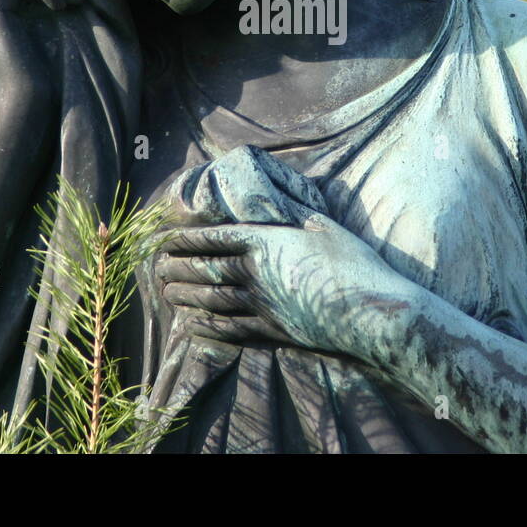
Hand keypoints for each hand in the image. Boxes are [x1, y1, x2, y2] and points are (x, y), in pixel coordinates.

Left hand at [156, 214, 412, 358]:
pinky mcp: (272, 331)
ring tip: (166, 293)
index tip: (163, 240)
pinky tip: (192, 325)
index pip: (212, 238)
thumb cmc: (353, 262)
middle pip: (203, 269)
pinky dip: (205, 325)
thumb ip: (293, 211)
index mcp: (266, 241)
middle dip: (176, 268)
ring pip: (210, 299)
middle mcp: (256, 273)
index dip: (184, 240)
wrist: (370, 312)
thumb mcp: (323, 224)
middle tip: (156, 268)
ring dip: (184, 296)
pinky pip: (229, 328)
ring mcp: (262, 305)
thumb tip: (274, 195)